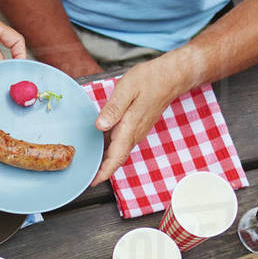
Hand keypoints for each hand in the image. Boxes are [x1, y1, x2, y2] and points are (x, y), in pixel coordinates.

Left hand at [90, 51, 193, 185]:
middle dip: (101, 171)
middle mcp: (134, 133)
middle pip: (116, 159)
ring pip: (118, 151)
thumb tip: (100, 126)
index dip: (104, 172)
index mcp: (130, 127)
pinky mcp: (137, 126)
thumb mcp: (127, 88)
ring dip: (105, 161)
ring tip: (88, 165)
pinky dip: (110, 149)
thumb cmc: (152, 79)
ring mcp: (137, 131)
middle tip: (85, 177)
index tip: (92, 183)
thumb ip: (113, 108)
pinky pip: (121, 142)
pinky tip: (99, 146)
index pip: (116, 157)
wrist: (173, 76)